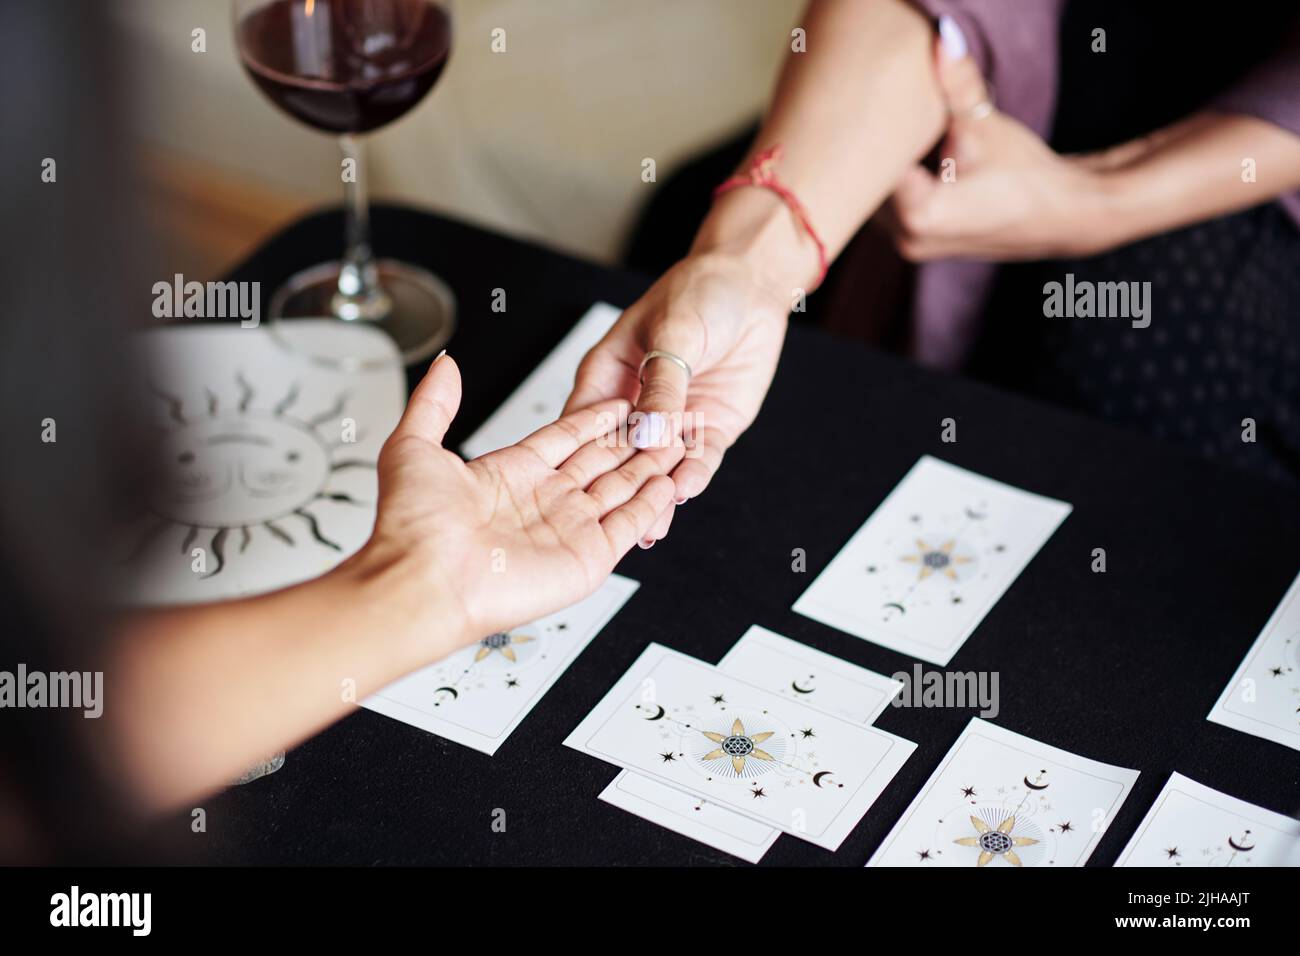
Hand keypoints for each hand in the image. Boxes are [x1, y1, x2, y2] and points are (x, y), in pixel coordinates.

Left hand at [366, 353, 676, 648]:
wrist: (423, 583)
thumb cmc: (411, 527)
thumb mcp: (413, 447)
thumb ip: (434, 403)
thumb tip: (444, 365)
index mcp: (510, 474)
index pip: (566, 437)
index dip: (595, 418)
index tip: (621, 399)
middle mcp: (542, 501)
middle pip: (601, 462)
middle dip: (633, 438)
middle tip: (662, 415)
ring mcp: (567, 530)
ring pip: (621, 490)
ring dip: (649, 466)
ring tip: (678, 440)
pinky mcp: (586, 559)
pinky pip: (628, 526)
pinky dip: (651, 505)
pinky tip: (670, 482)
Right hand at [562, 253, 788, 541]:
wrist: (754, 286)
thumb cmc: (700, 292)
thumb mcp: (674, 334)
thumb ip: (663, 386)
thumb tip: (648, 433)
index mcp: (607, 377)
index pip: (587, 425)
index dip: (582, 455)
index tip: (582, 486)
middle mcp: (636, 405)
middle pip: (622, 455)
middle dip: (621, 486)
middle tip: (617, 520)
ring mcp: (673, 420)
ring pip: (660, 464)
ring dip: (656, 492)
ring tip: (652, 522)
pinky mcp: (708, 427)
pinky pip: (698, 459)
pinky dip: (693, 475)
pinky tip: (685, 490)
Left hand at [883, 29, 1113, 261]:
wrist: (1056, 214)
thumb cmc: (1023, 171)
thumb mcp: (986, 123)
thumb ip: (957, 82)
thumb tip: (942, 35)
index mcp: (918, 213)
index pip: (870, 162)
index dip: (869, 127)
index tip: (873, 100)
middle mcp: (905, 237)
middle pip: (866, 180)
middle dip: (874, 143)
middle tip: (877, 105)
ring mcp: (906, 244)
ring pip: (873, 193)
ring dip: (882, 163)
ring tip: (904, 133)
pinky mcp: (911, 241)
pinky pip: (884, 204)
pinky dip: (891, 178)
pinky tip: (910, 155)